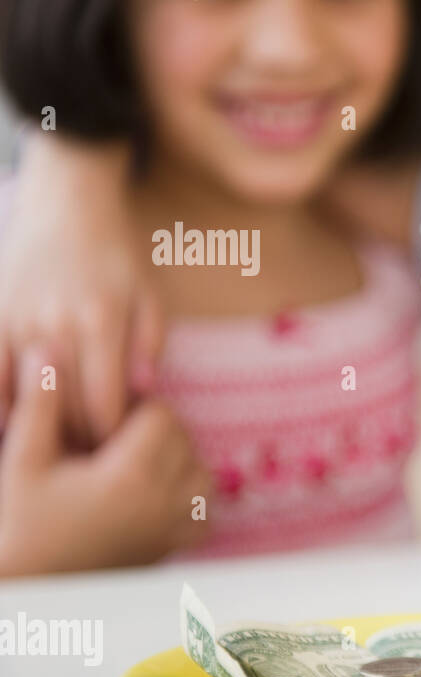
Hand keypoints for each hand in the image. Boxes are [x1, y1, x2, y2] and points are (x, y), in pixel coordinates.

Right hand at [0, 135, 165, 447]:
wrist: (64, 208)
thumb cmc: (116, 257)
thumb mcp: (150, 296)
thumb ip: (149, 344)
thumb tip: (145, 393)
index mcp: (102, 320)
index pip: (107, 404)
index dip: (116, 442)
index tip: (125, 460)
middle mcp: (56, 324)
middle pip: (68, 410)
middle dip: (84, 445)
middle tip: (97, 468)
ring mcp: (17, 321)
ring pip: (27, 400)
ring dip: (45, 435)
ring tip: (64, 456)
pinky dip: (2, 408)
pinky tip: (18, 429)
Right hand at [0, 354, 209, 575]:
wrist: (28, 583)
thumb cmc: (20, 521)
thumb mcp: (24, 458)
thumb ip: (42, 404)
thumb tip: (48, 350)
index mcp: (129, 476)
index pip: (163, 416)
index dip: (138, 407)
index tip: (112, 415)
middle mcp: (161, 504)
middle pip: (186, 442)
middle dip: (159, 431)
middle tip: (121, 436)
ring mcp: (171, 530)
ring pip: (204, 476)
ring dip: (180, 461)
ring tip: (139, 460)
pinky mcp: (172, 551)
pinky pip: (205, 516)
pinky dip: (191, 501)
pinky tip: (155, 494)